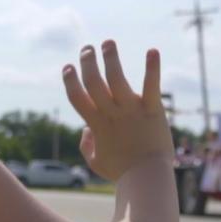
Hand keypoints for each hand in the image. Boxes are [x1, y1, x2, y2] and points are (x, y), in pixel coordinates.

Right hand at [62, 41, 173, 181]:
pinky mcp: (152, 110)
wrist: (147, 178)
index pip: (77, 97)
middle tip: (87, 49)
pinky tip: (152, 51)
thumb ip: (87, 145)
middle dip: (87, 62)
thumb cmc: (122, 172)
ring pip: (116, 77)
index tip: (68, 67)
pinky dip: (152, 67)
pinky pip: (151, 85)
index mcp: (96, 124)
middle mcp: (111, 113)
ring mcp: (131, 110)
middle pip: (93, 82)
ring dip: (110, 57)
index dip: (70, 80)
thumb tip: (85, 129)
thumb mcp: (96, 162)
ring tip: (108, 43)